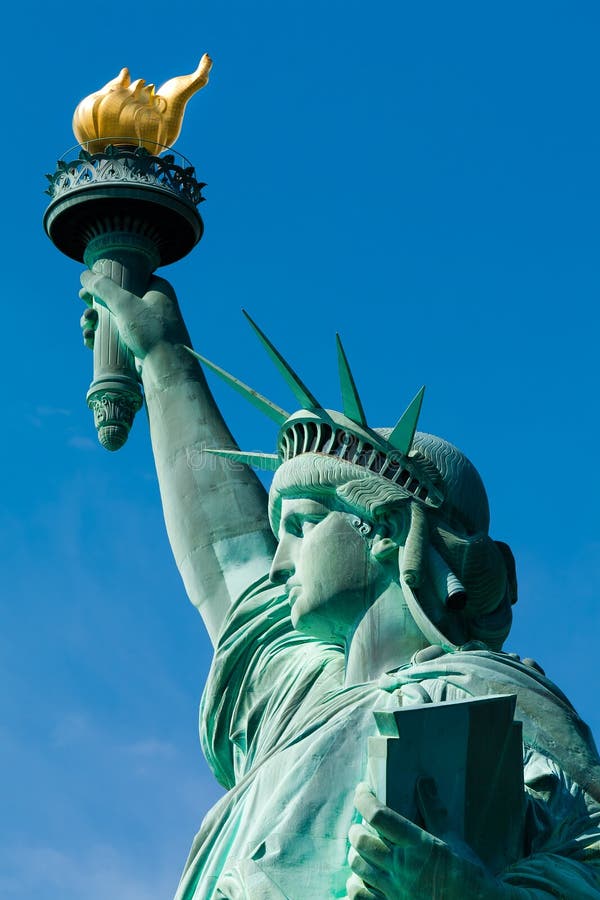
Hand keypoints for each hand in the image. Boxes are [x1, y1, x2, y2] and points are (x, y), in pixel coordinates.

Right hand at [79, 270, 189, 359]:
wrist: (166, 369)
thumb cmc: (152, 332)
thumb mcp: (125, 304)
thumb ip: (104, 287)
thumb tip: (85, 275)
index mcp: (157, 289)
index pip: (129, 277)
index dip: (107, 280)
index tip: (89, 286)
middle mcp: (153, 306)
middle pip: (116, 299)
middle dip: (95, 303)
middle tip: (85, 305)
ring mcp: (145, 327)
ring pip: (113, 318)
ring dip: (95, 321)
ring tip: (87, 325)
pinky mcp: (138, 344)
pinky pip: (115, 336)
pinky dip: (100, 336)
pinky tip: (88, 339)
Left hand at [346, 781, 519, 899]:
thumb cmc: (468, 873)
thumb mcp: (453, 838)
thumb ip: (434, 809)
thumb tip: (424, 781)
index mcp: (418, 845)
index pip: (379, 816)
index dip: (364, 799)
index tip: (362, 790)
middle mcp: (403, 867)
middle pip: (362, 841)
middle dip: (356, 829)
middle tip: (360, 825)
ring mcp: (396, 891)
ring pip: (358, 867)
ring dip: (355, 854)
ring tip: (361, 849)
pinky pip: (359, 896)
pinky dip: (354, 885)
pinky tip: (360, 879)